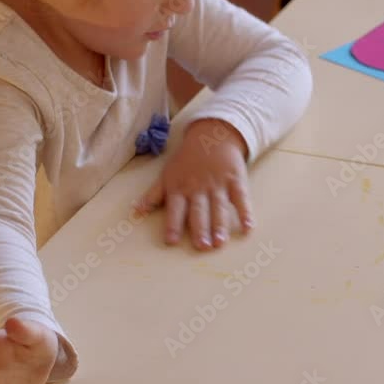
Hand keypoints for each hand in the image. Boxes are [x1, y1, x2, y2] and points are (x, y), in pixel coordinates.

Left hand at [134, 118, 253, 249]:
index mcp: (180, 188)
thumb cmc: (187, 160)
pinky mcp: (235, 180)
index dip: (173, 224)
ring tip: (220, 242)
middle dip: (200, 229)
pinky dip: (245, 212)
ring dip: (220, 225)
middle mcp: (198, 188)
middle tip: (202, 246)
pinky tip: (249, 227)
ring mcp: (218, 184)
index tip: (171, 241)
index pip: (175, 208)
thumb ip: (153, 195)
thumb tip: (135, 213)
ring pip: (219, 206)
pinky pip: (241, 198)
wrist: (212, 136)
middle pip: (198, 210)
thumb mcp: (167, 175)